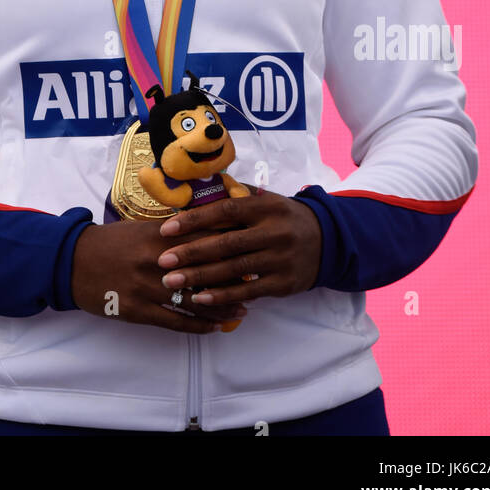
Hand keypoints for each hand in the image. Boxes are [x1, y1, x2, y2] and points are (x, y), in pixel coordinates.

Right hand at [70, 219, 249, 333]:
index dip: (229, 246)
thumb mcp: (140, 227)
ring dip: (220, 307)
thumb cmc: (111, 242)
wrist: (73, 261)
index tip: (251, 250)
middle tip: (255, 284)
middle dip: (232, 279)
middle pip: (204, 271)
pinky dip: (197, 326)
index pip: (202, 239)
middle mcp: (156, 260)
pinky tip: (213, 327)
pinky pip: (174, 321)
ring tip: (241, 311)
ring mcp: (147, 286)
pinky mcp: (138, 310)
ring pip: (193, 300)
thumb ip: (171, 231)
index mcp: (159, 235)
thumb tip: (206, 230)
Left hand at [155, 188, 322, 304]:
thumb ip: (234, 197)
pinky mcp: (284, 283)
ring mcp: (280, 259)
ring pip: (234, 270)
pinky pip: (249, 292)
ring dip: (200, 277)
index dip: (195, 220)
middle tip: (162, 261)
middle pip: (226, 243)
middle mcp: (273, 232)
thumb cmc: (283, 218)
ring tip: (172, 282)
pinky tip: (200, 298)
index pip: (225, 210)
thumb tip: (195, 190)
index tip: (166, 228)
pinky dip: (223, 296)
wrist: (327, 240)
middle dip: (191, 253)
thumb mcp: (265, 201)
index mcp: (265, 207)